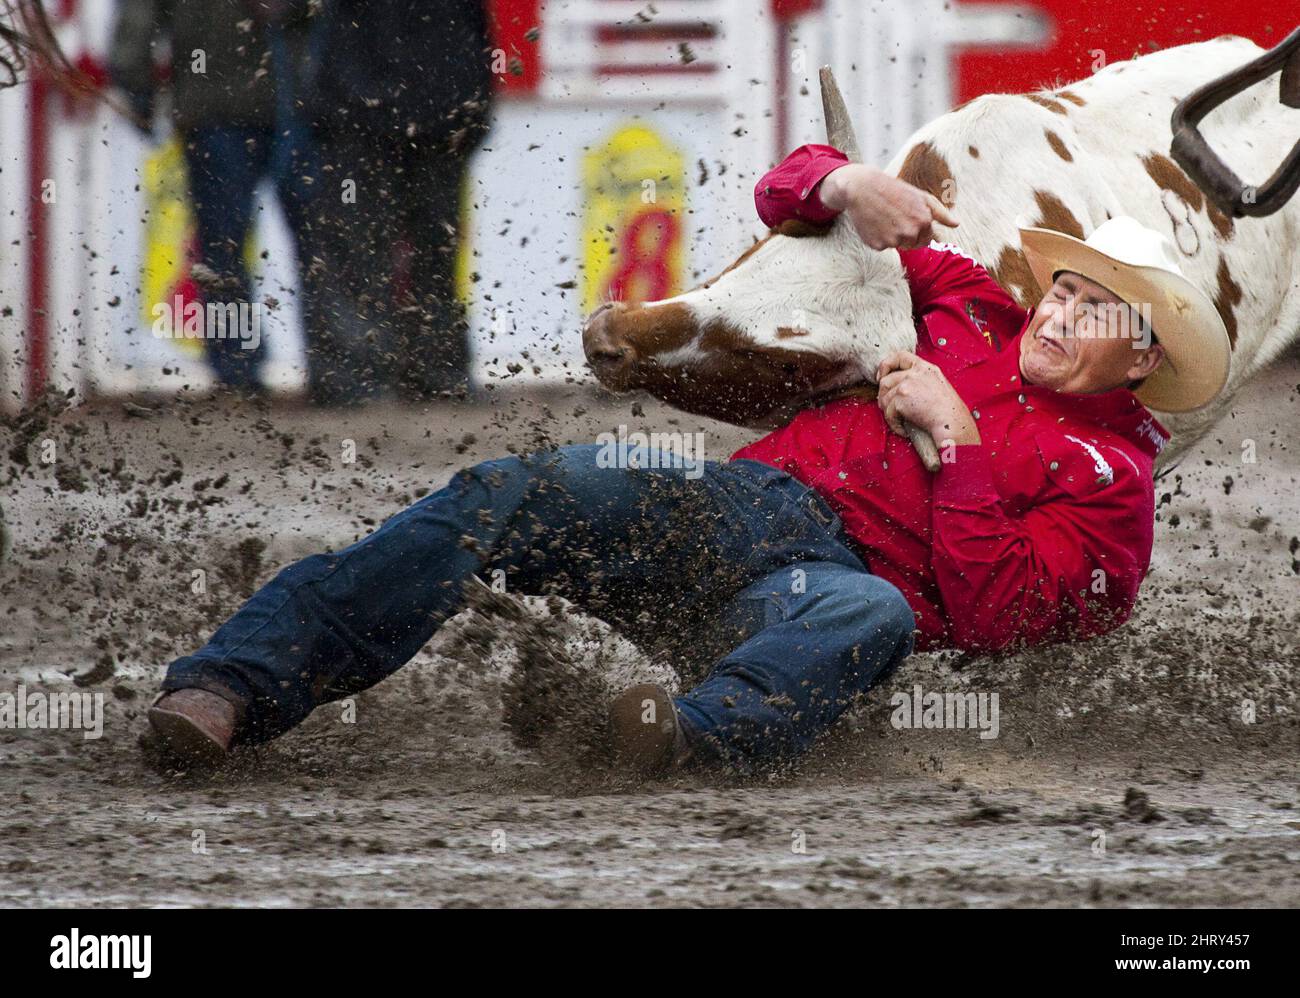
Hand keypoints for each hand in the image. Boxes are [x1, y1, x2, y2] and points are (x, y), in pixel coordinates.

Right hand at [819, 164, 958, 250]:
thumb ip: (941, 213)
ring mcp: (893, 240)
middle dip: (905, 234)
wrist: (862, 187)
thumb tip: (956, 225)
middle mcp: (910, 232)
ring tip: (884, 218)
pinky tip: (874, 223)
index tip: (906, 218)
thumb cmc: (894, 190)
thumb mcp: (921, 197)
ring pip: (897, 246)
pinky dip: (877, 237)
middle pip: (912, 245)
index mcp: (924, 221)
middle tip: (894, 217)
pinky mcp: (877, 245)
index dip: (917, 229)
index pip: (927, 239)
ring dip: (891, 236)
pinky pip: (881, 246)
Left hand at [876, 351, 979, 445]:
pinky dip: (894, 424)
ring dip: (888, 412)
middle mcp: (914, 373)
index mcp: (925, 368)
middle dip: (884, 396)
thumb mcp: (937, 384)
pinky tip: (903, 428)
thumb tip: (900, 387)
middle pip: (886, 380)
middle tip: (889, 408)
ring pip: (884, 398)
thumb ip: (920, 380)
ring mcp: (906, 385)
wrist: (951, 422)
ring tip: (898, 420)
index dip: (886, 365)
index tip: (881, 376)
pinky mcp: (901, 399)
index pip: (900, 356)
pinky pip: (888, 413)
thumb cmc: (948, 410)